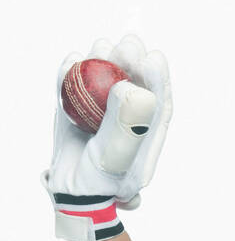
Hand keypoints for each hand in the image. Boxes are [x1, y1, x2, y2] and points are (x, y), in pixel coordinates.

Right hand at [40, 33, 171, 240]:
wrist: (72, 196)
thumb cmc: (100, 185)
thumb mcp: (115, 158)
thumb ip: (123, 124)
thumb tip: (131, 86)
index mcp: (146, 136)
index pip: (158, 104)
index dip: (158, 80)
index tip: (153, 59)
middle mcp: (126, 122)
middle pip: (133, 84)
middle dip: (132, 60)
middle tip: (128, 43)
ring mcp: (100, 114)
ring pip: (104, 79)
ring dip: (103, 59)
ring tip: (102, 46)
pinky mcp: (76, 112)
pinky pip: (76, 86)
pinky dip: (71, 71)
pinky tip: (73, 59)